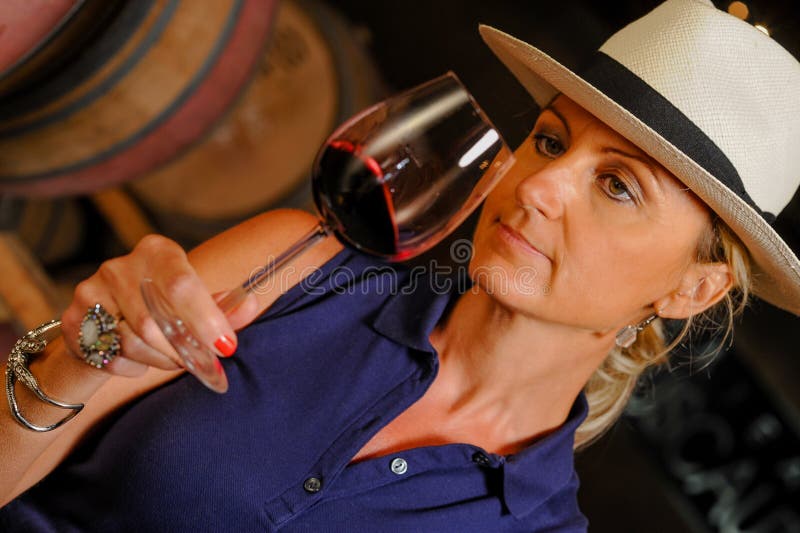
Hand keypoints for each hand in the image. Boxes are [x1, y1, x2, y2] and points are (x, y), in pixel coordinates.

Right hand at [60, 235, 251, 376]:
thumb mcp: (197, 302)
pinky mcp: (73, 319)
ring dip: (159, 361)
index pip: (182, 284)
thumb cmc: (164, 308)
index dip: (205, 319)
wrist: (110, 321)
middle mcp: (121, 266)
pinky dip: (131, 367)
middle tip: (197, 361)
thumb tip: (251, 306)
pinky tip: (139, 361)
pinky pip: (108, 356)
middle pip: (155, 321)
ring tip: (170, 360)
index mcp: (158, 252)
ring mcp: (92, 290)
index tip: (225, 346)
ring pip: (130, 342)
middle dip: (182, 350)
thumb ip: (225, 308)